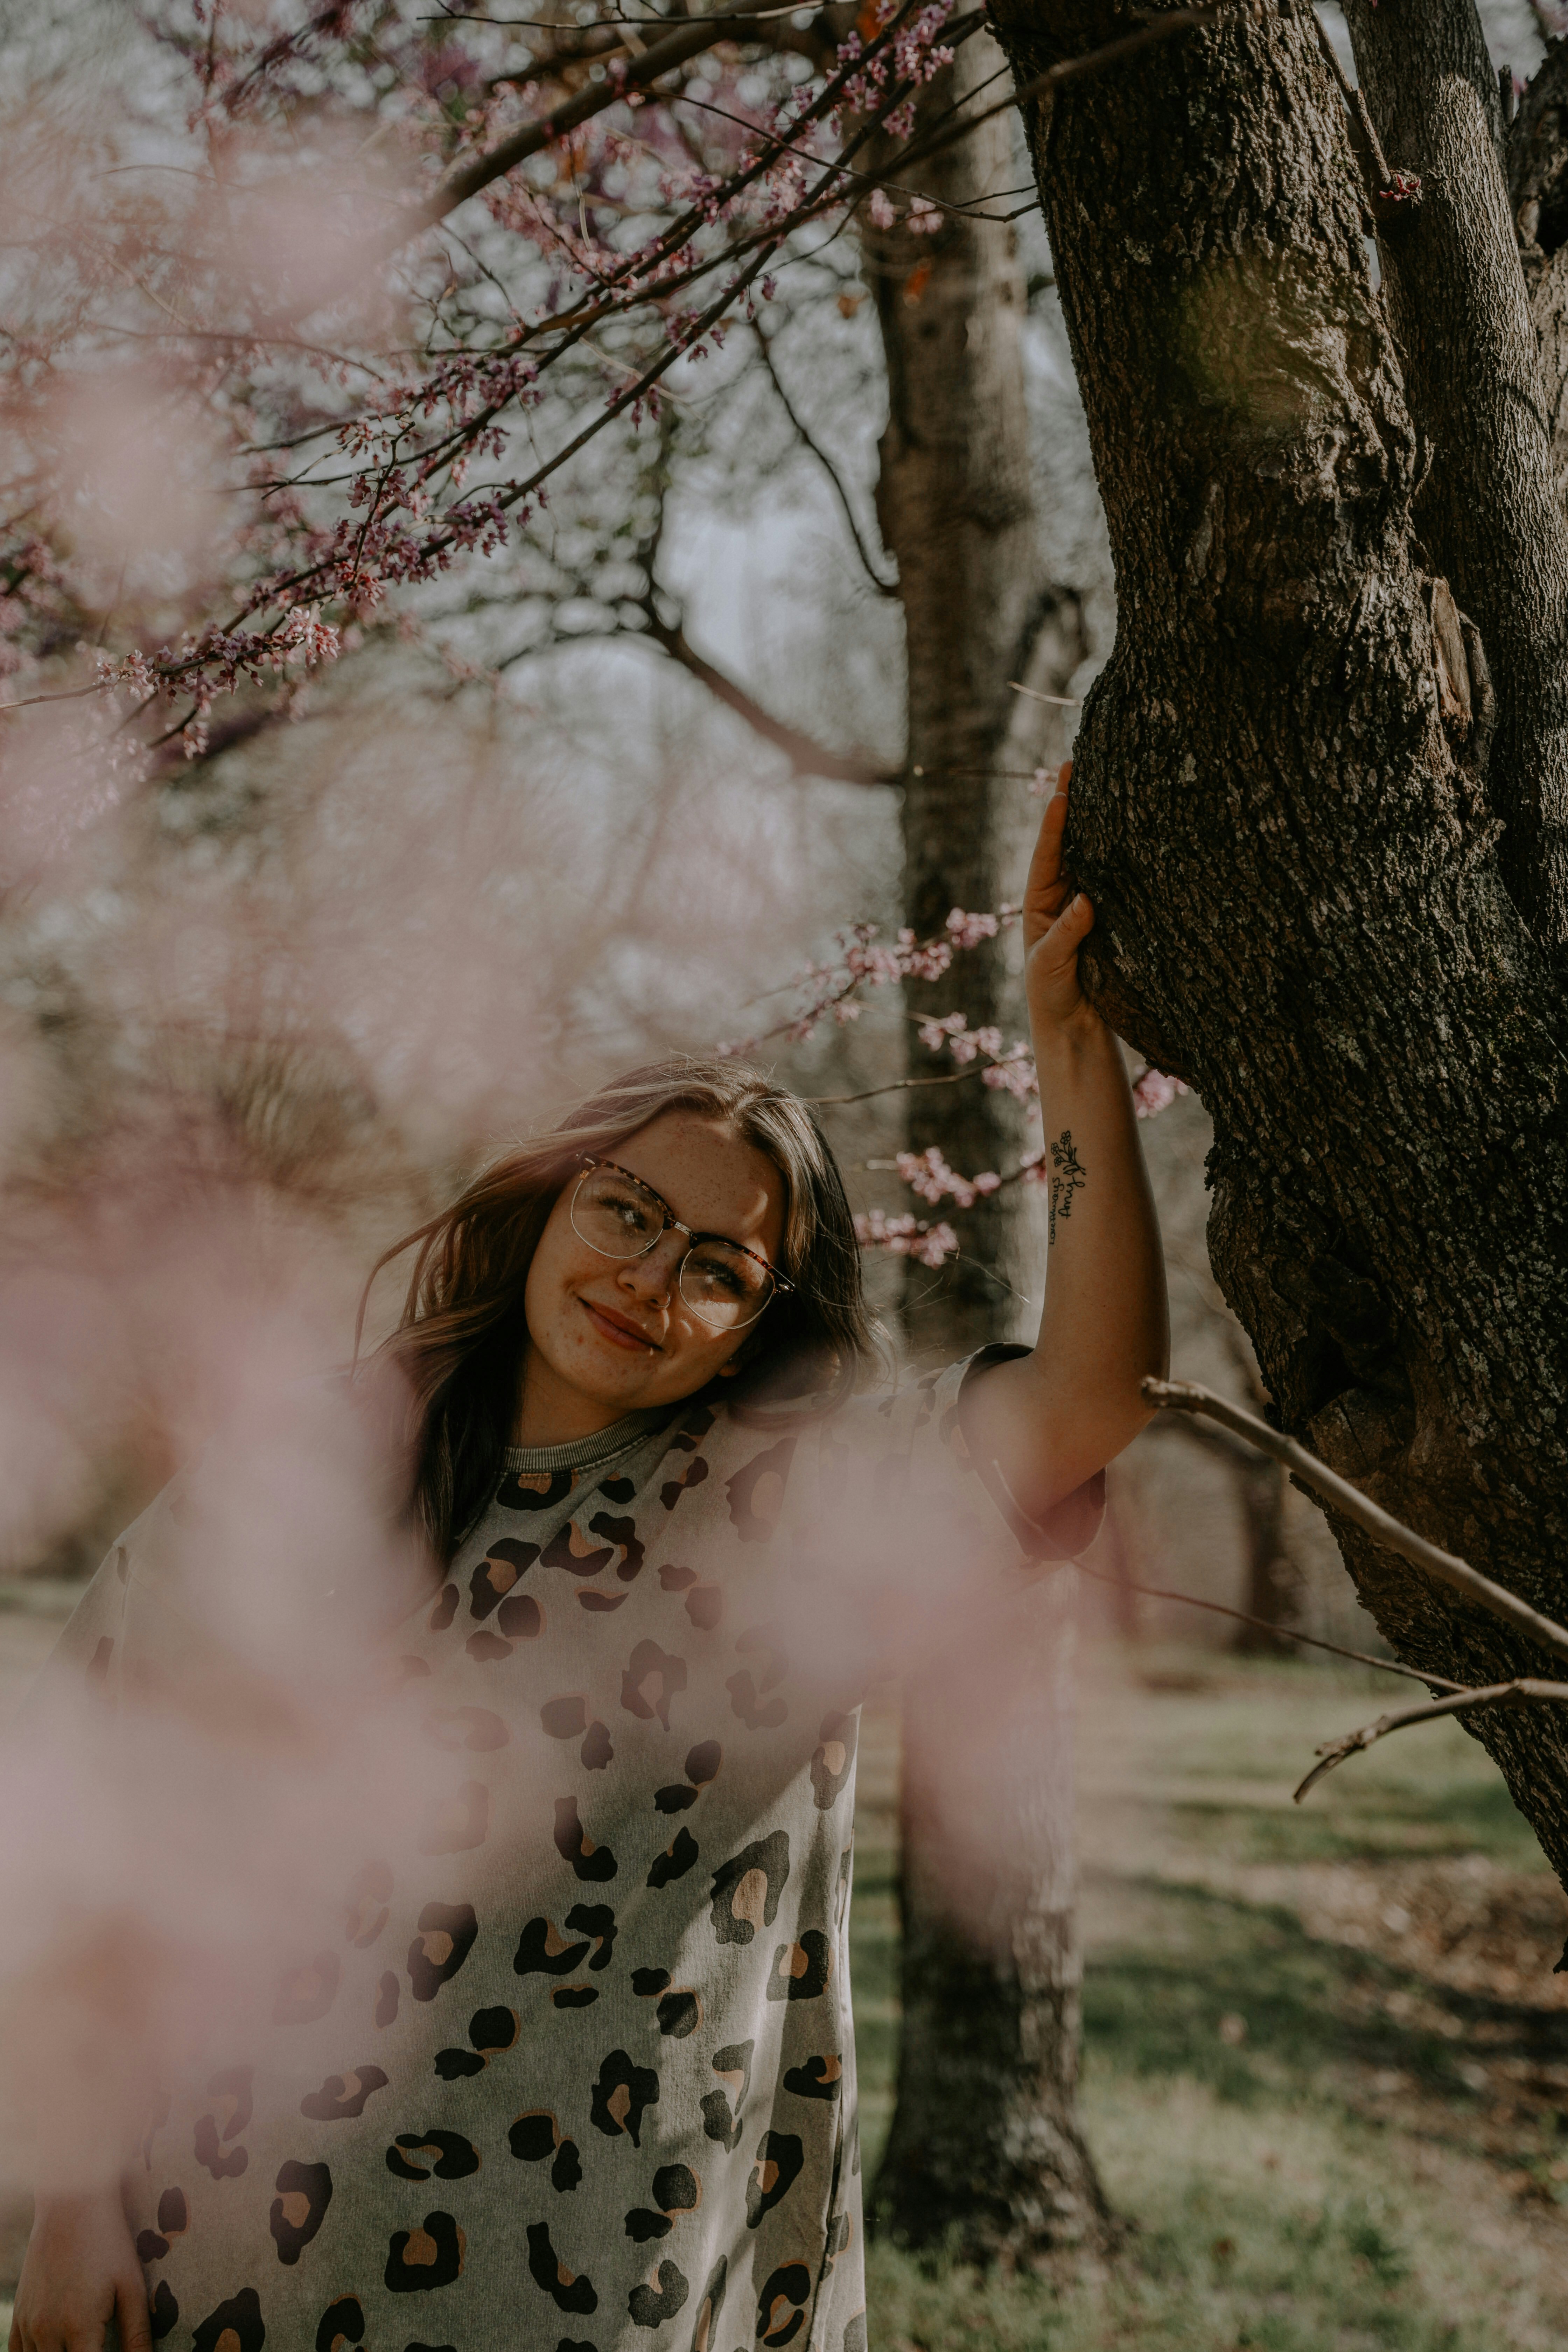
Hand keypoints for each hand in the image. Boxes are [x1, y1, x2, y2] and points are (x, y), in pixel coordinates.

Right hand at [10, 2187, 149, 2351]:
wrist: (72, 2206)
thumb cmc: (108, 2243)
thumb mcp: (131, 2286)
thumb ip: (137, 2334)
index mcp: (79, 2329)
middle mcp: (48, 2333)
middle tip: (97, 2346)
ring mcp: (29, 2325)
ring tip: (82, 2344)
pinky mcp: (20, 2315)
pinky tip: (56, 2347)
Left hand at [1022, 761, 1097, 1040]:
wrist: (1075, 1029)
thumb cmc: (1052, 997)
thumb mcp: (1051, 965)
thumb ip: (1067, 934)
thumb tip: (1088, 899)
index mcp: (1039, 904)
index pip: (1046, 855)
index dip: (1054, 823)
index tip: (1061, 789)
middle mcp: (1061, 898)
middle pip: (1068, 845)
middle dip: (1073, 807)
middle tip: (1077, 764)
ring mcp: (1086, 905)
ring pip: (1093, 858)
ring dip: (1099, 825)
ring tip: (1108, 784)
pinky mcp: (1110, 918)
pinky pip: (1116, 881)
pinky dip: (1122, 857)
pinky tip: (1133, 832)